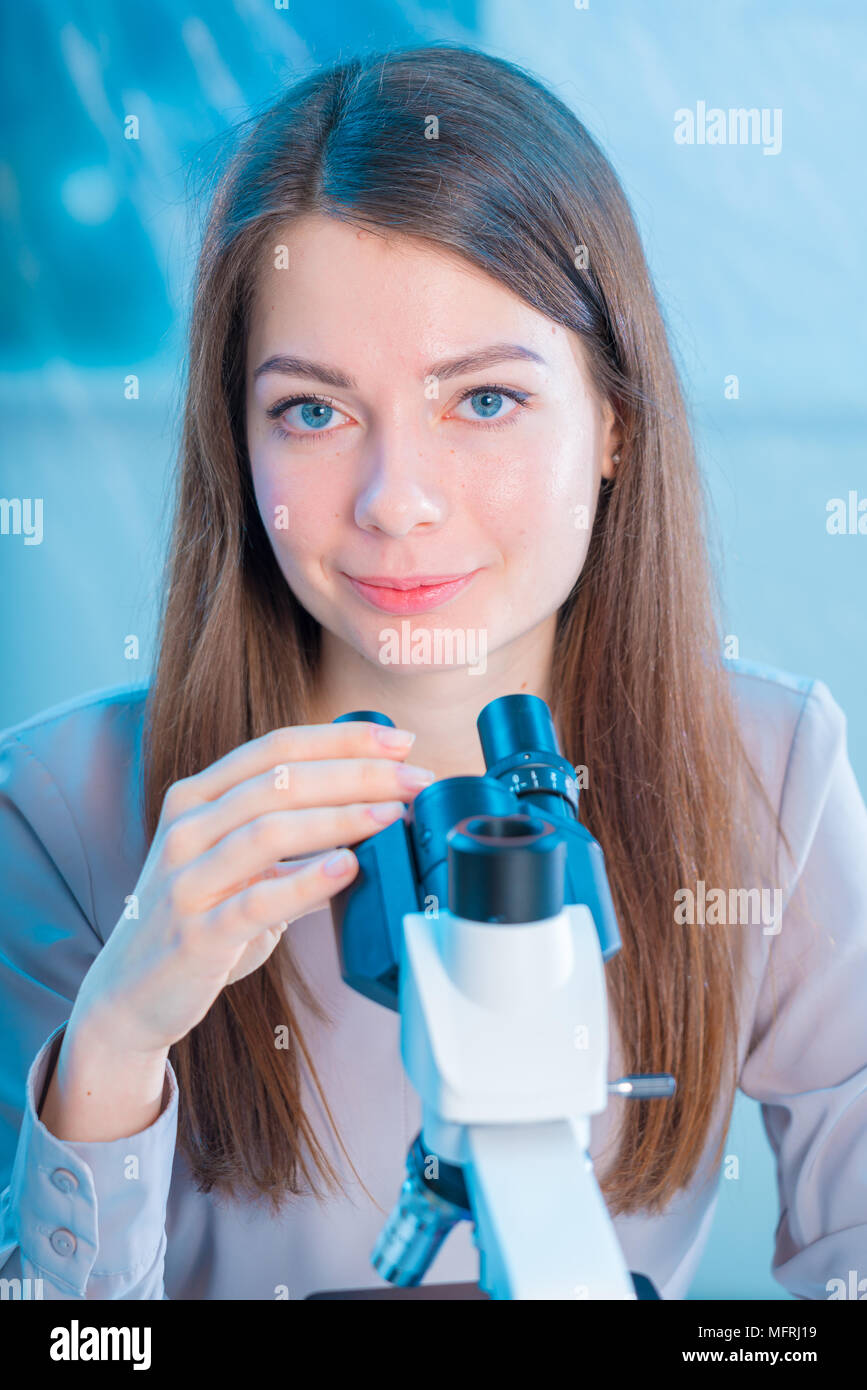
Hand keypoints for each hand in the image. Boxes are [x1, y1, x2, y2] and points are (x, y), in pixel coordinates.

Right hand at [68, 720, 432, 1058]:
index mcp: (198, 797)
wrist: (130, 994)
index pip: (277, 748)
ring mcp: (187, 880)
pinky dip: (306, 882)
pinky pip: (256, 901)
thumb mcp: (238, 863)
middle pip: (281, 781)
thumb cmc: (200, 919)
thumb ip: (292, 835)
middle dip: (357, 774)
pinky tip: (348, 868)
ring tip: (392, 815)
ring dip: (340, 818)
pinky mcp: (195, 933)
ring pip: (268, 830)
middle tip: (415, 780)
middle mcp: (187, 828)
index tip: (401, 742)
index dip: (343, 739)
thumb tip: (378, 811)